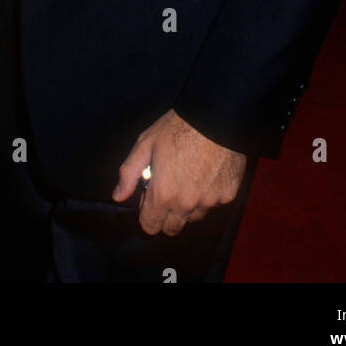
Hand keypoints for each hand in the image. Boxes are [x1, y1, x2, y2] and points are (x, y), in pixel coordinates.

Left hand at [112, 110, 246, 235]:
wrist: (215, 116)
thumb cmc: (176, 127)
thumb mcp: (145, 144)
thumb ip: (129, 173)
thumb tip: (117, 197)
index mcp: (163, 194)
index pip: (150, 226)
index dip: (146, 215)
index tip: (149, 199)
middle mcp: (186, 205)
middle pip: (172, 228)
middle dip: (166, 215)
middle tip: (168, 189)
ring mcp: (209, 202)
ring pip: (193, 218)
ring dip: (188, 207)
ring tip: (188, 180)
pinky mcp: (228, 196)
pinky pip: (213, 205)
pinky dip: (208, 196)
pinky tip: (207, 175)